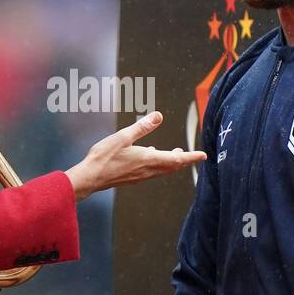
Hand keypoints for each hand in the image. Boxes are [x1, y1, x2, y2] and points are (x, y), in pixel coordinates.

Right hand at [66, 111, 205, 200]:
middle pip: (172, 167)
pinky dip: (158, 164)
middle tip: (192, 156)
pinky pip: (151, 172)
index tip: (203, 156)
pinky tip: (149, 157)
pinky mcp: (132, 178)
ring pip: (162, 170)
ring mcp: (140, 176)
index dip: (191, 157)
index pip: (177, 159)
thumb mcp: (123, 136)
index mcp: (148, 159)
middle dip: (183, 160)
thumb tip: (158, 116)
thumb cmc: (104, 157)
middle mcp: (147, 170)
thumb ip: (142, 127)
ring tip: (174, 155)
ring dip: (171, 163)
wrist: (90, 177)